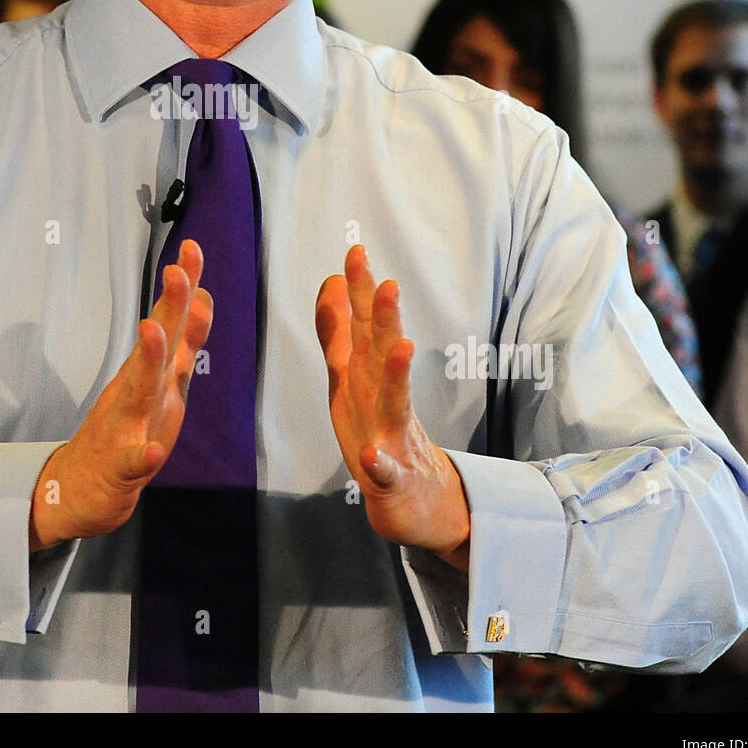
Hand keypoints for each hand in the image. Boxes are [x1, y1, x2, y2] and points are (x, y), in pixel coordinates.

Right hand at [29, 240, 212, 550]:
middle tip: (176, 269)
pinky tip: (150, 451)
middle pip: (159, 343)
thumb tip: (203, 294)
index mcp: (154, 372)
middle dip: (170, 306)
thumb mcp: (163, 379)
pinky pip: (132, 462)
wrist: (84, 488)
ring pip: (141, 391)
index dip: (185, 287)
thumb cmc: (126, 428)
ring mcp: (127, 427)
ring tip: (154, 332)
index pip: (173, 321)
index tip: (193, 248)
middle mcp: (141, 390)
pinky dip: (141, 455)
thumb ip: (183, 339)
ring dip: (148, 361)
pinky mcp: (120, 469)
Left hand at [316, 245, 470, 567]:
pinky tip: (371, 454)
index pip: (364, 324)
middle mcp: (383, 397)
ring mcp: (392, 435)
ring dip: (398, 374)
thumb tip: (331, 283)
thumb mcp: (351, 377)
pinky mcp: (392, 477)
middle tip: (388, 283)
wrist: (415, 497)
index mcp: (368, 374)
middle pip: (383, 353)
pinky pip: (384, 469)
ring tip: (403, 347)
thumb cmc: (379, 427)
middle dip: (384, 319)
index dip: (359, 290)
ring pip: (395, 401)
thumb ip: (339, 331)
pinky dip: (379, 462)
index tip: (356, 250)